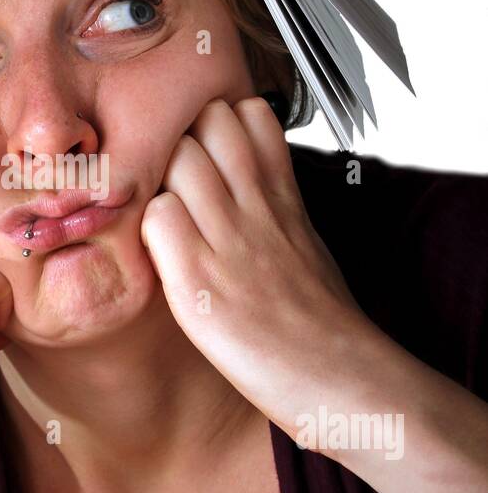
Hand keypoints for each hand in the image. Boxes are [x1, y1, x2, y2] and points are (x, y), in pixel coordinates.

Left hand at [139, 96, 369, 438]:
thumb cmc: (321, 322)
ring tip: (164, 222)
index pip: (248, 113)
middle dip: (181, 142)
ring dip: (160, 181)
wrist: (343, 379)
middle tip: (171, 188)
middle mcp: (257, 208)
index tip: (205, 156)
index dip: (217, 126)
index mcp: (284, 195)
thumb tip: (251, 182)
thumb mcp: (307, 242)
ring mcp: (228, 242)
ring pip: (178, 159)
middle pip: (207, 122)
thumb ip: (276, 204)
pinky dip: (149, 230)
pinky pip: (157, 220)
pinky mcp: (199, 282)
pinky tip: (160, 257)